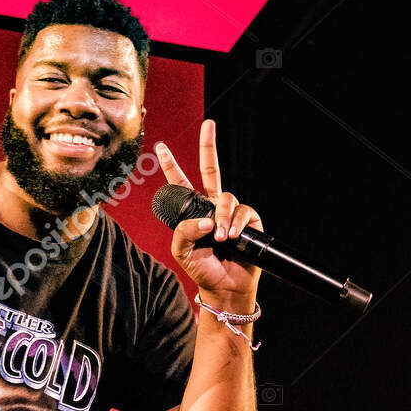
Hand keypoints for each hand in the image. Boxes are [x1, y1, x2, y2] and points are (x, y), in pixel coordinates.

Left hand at [156, 119, 262, 310]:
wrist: (224, 287)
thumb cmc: (201, 268)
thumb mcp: (181, 250)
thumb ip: (184, 230)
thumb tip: (206, 218)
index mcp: (191, 211)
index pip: (180, 184)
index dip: (171, 165)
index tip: (160, 147)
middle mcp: (212, 206)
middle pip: (211, 169)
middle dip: (208, 146)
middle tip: (208, 124)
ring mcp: (231, 212)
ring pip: (226, 199)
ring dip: (222, 217)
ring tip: (220, 238)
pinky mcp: (249, 220)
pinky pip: (243, 212)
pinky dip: (236, 223)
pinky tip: (232, 237)